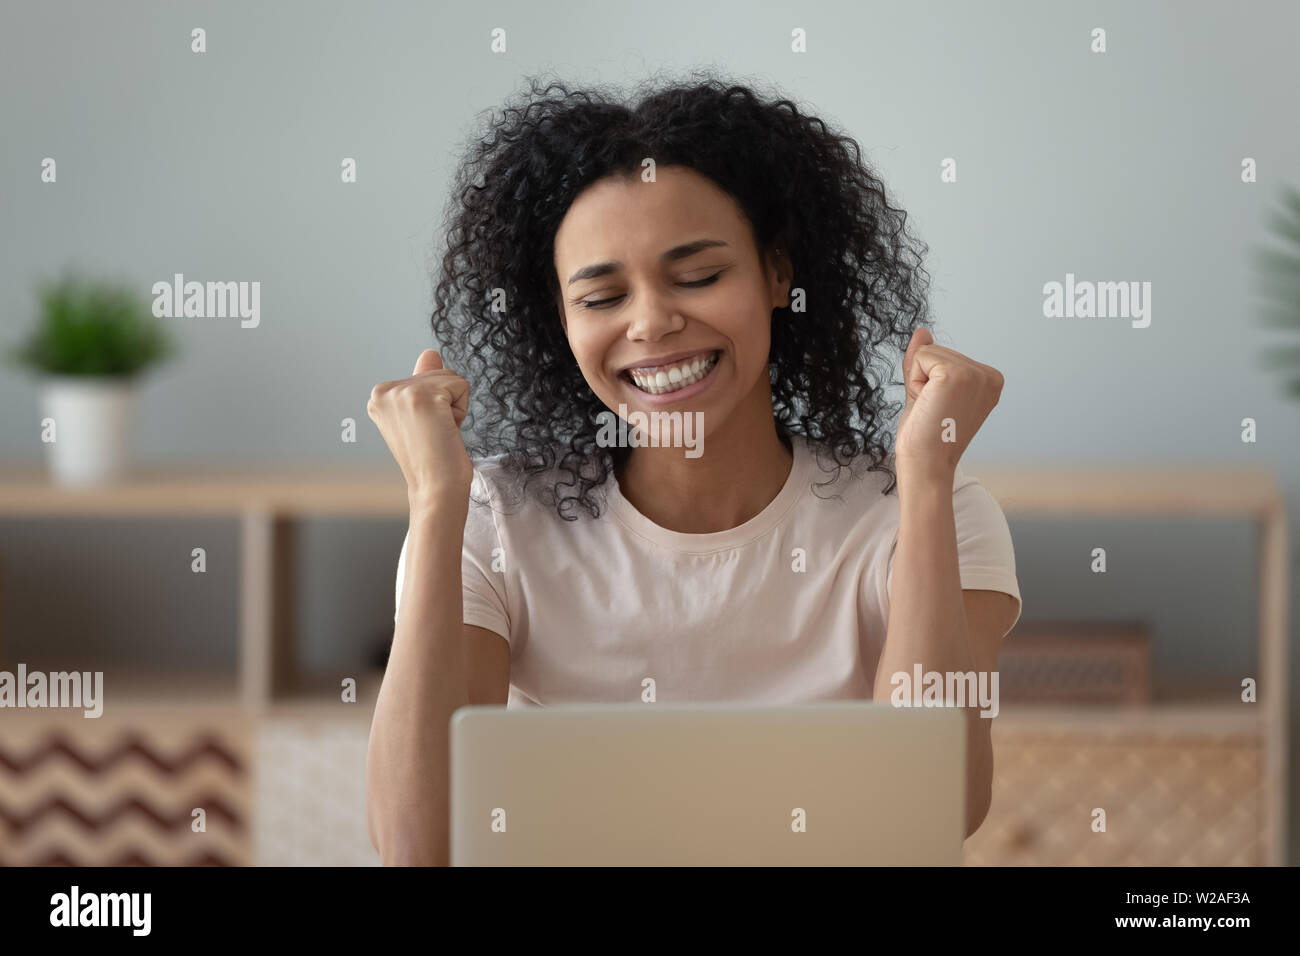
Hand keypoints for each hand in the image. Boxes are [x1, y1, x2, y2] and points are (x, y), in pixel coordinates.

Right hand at [367, 349, 473, 504]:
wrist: (435, 489)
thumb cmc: (432, 458)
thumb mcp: (423, 414)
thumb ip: (423, 381)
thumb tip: (430, 352)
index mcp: (379, 395)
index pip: (424, 377)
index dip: (434, 405)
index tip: (423, 431)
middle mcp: (384, 390)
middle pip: (437, 372)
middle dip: (445, 403)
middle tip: (433, 434)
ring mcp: (401, 391)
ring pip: (450, 377)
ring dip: (454, 407)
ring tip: (438, 433)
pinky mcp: (423, 396)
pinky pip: (461, 385)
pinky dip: (461, 410)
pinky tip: (446, 430)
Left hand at [894, 328, 1003, 481]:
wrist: (925, 463)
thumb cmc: (926, 435)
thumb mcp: (926, 390)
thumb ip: (926, 360)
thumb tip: (922, 331)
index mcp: (990, 379)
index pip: (945, 357)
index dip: (931, 382)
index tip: (940, 409)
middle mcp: (989, 375)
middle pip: (937, 351)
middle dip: (924, 380)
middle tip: (934, 411)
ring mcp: (975, 374)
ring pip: (927, 353)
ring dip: (919, 382)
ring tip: (932, 409)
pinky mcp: (955, 374)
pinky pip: (919, 357)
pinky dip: (914, 382)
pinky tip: (927, 404)